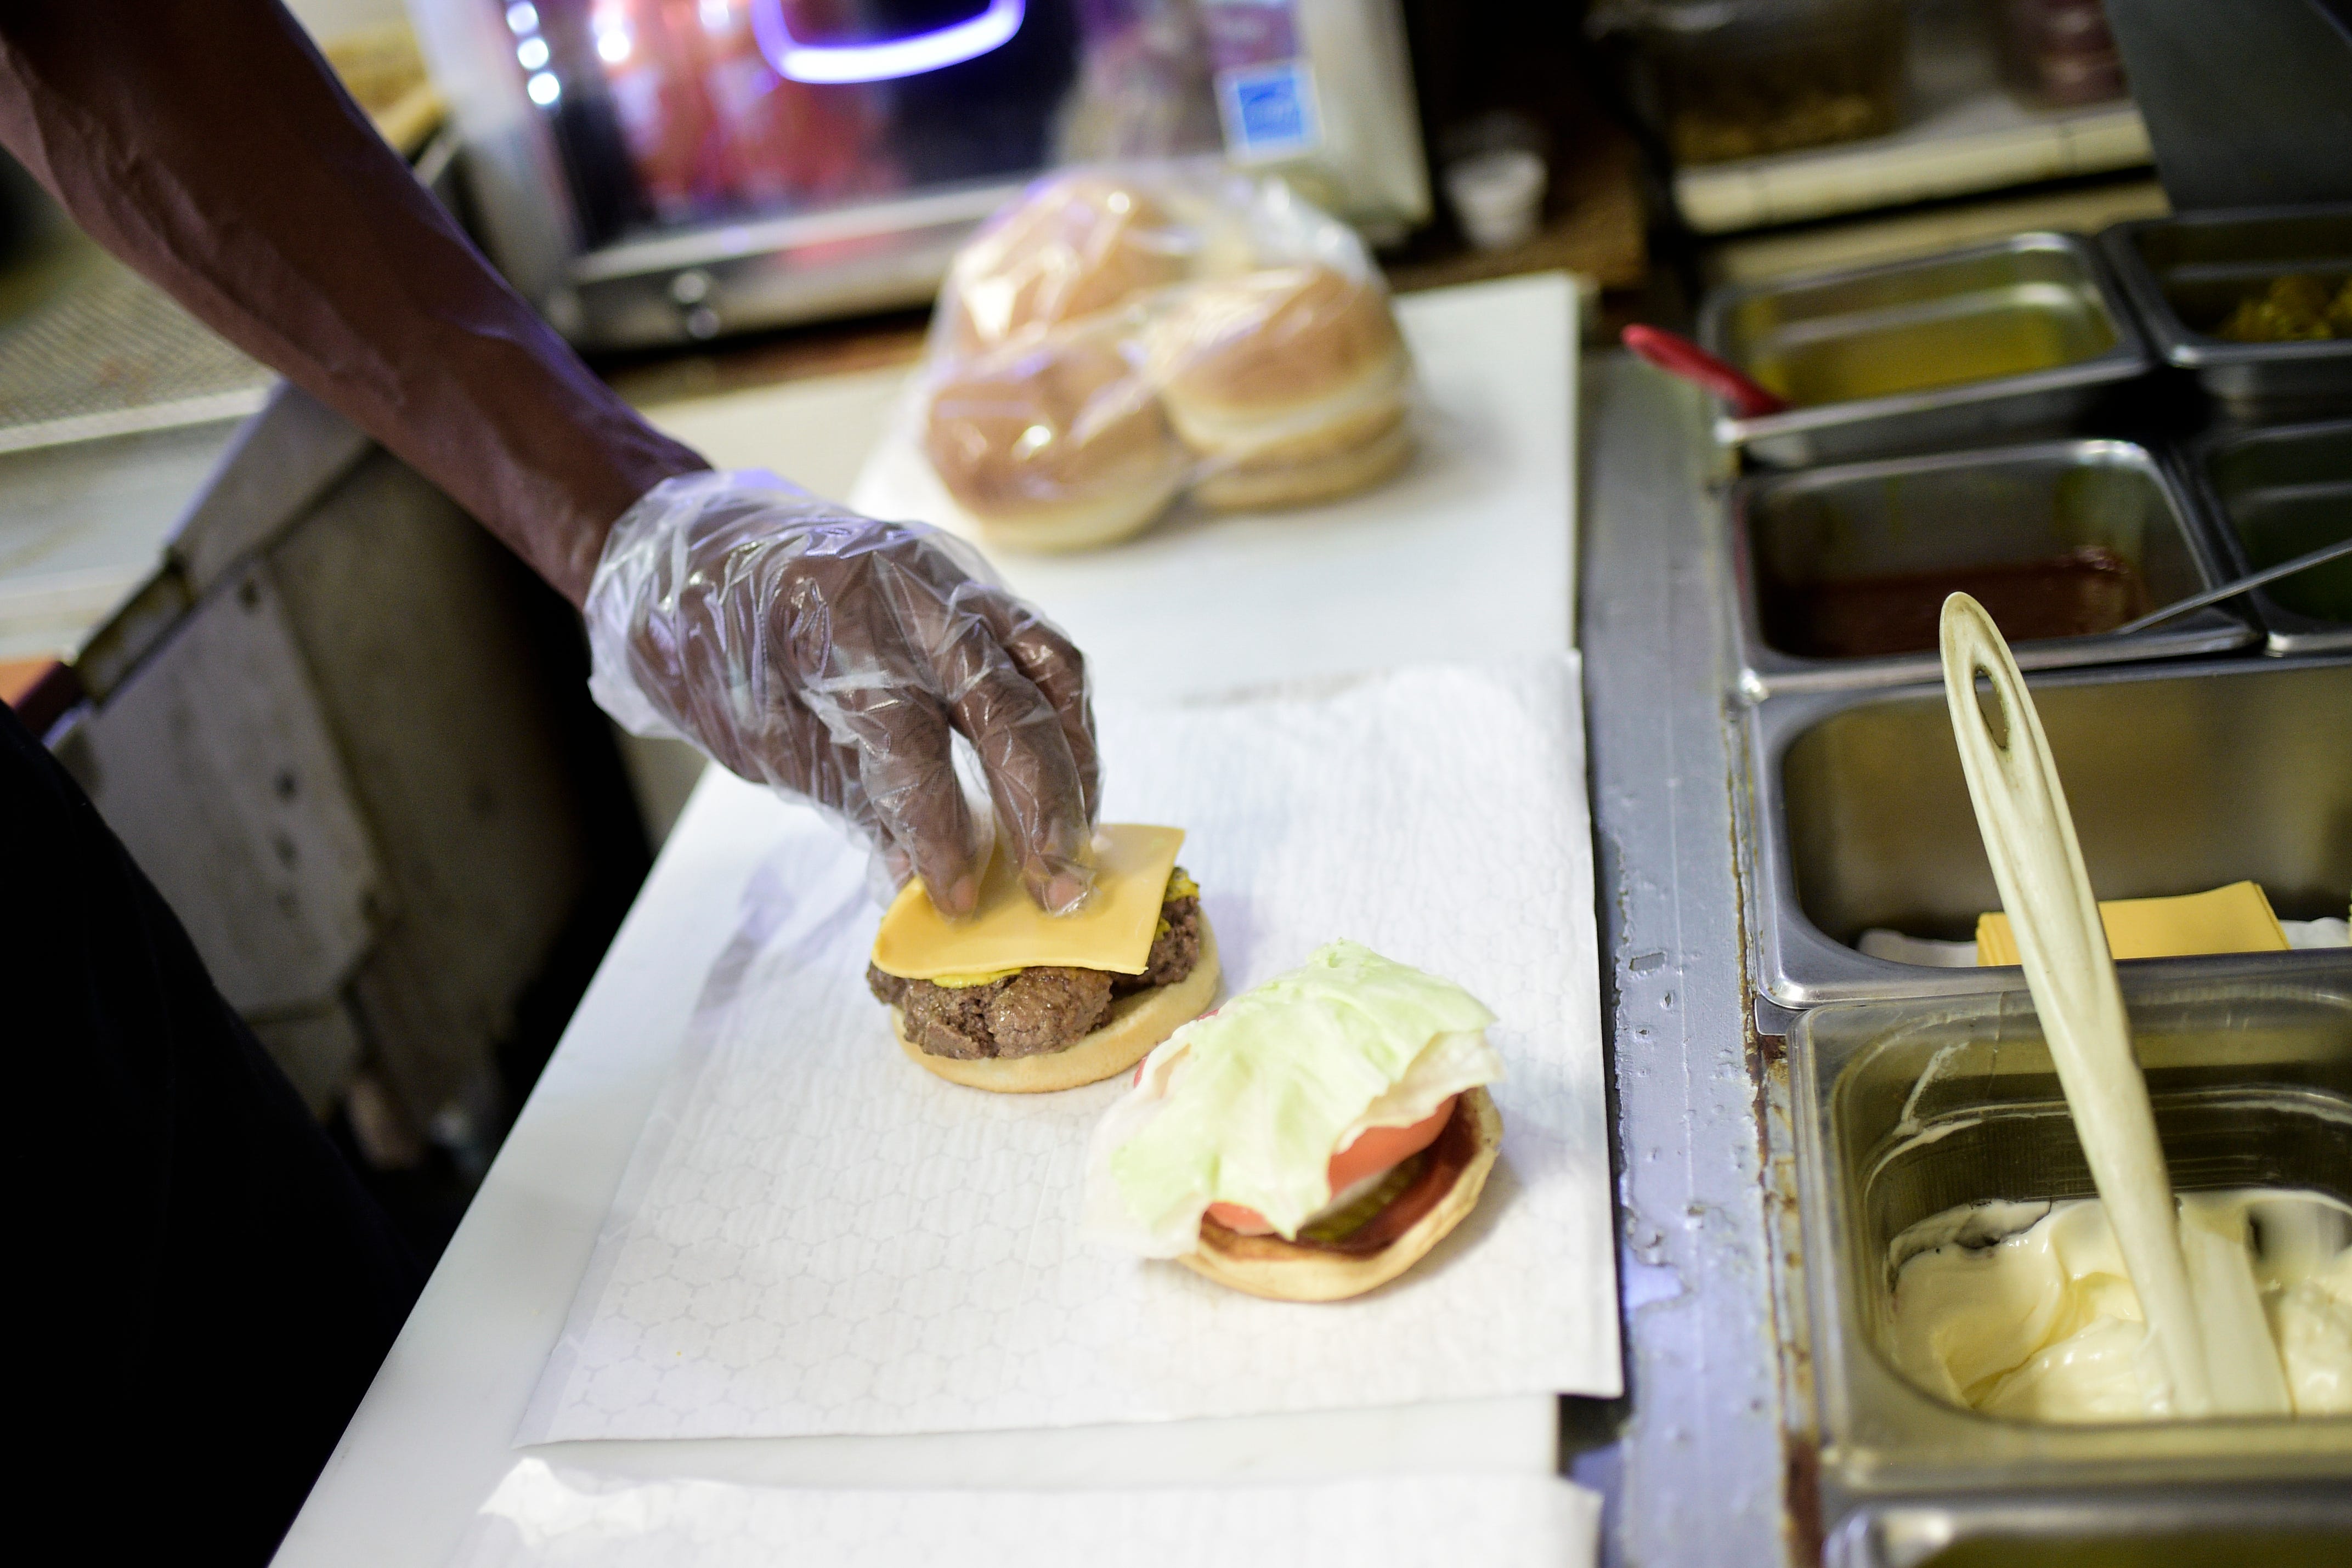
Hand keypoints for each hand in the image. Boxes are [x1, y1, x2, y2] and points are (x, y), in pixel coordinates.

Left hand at [584, 471, 1099, 914]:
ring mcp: (949, 574)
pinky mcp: (973, 581)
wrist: (693, 545)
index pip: (909, 736)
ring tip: (1079, 842)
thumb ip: (850, 797)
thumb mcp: (760, 738)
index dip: (940, 828)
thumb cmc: (712, 646)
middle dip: (1040, 804)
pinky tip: (1070, 781)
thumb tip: (922, 877)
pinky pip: (1044, 648)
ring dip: (1076, 762)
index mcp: (829, 620)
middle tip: (1056, 890)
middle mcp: (905, 586)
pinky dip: (1066, 720)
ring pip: (1048, 666)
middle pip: (1002, 699)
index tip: (956, 902)